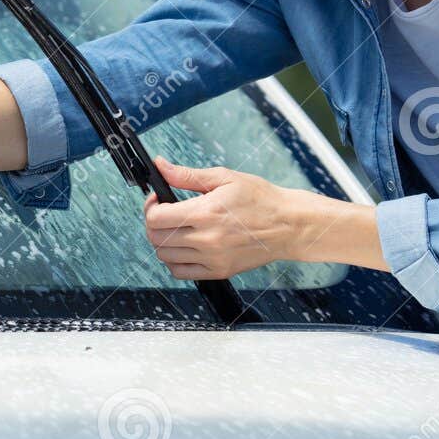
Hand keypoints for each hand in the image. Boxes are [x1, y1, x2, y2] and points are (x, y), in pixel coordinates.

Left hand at [143, 155, 309, 279]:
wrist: (288, 225)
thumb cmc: (260, 199)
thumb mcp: (224, 177)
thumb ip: (187, 175)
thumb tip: (161, 166)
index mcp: (206, 212)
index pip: (156, 218)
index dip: (150, 207)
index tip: (157, 200)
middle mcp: (207, 239)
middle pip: (156, 238)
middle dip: (153, 223)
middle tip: (164, 213)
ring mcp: (213, 258)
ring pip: (165, 256)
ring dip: (162, 242)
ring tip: (175, 229)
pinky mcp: (219, 271)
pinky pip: (181, 273)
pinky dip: (174, 261)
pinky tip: (183, 247)